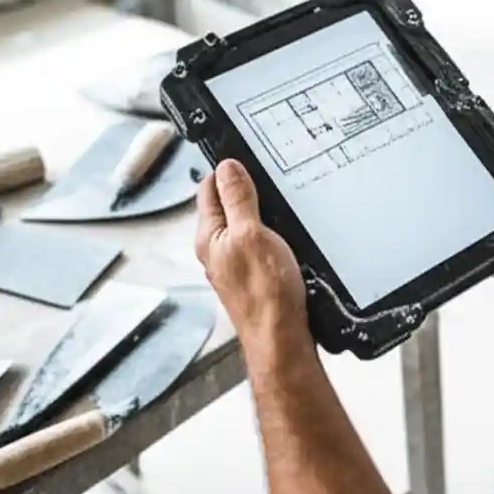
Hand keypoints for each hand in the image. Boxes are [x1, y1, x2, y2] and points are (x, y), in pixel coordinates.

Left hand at [196, 160, 312, 363]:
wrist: (280, 337)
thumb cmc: (264, 291)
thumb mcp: (250, 233)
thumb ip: (237, 199)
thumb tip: (227, 167)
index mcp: (209, 236)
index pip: (209, 189)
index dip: (226, 169)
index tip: (247, 155)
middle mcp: (216, 251)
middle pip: (225, 206)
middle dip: (243, 188)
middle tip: (266, 172)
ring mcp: (234, 265)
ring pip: (242, 226)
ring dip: (258, 211)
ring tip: (277, 197)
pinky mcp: (253, 277)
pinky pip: (256, 244)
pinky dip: (268, 232)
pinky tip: (285, 231)